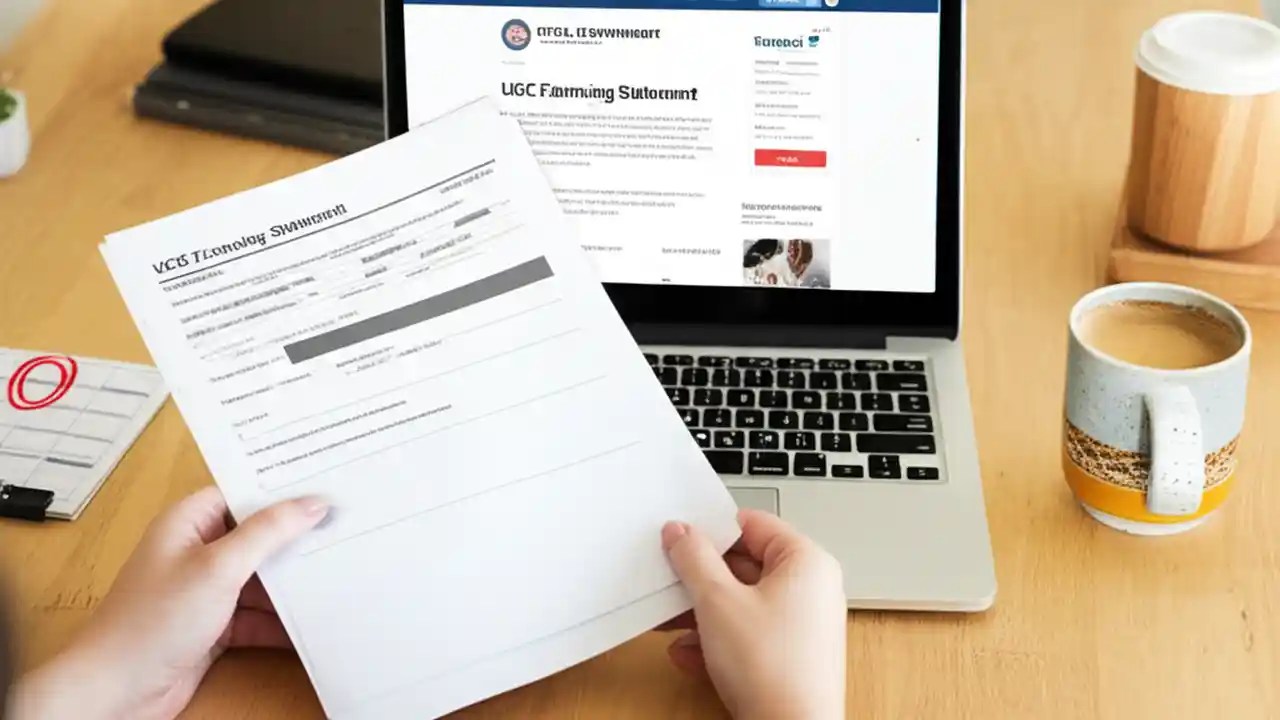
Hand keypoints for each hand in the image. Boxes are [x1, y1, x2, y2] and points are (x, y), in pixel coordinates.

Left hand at [9, 487, 327, 719]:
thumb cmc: (151, 621)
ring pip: (261, 579)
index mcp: (189, 523)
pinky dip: (281, 621)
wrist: (116, 691)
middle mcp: (197, 552)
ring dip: (291, 585)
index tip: (326, 488)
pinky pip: (258, 617)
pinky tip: (311, 622)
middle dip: (296, 541)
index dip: (282, 490)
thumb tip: (311, 503)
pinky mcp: (215, 627)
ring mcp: (206, 591)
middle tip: (343, 533)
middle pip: (258, 537)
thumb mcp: (218, 567)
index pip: (243, 493)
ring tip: (338, 577)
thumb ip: (267, 532)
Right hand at [659, 510, 846, 719]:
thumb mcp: (717, 601)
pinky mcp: (790, 656)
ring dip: (703, 613)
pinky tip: (688, 655)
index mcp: (806, 562)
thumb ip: (694, 559)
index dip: (713, 530)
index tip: (681, 538)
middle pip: (746, 566)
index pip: (754, 524)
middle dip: (701, 579)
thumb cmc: (773, 669)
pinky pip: (749, 635)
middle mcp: (812, 590)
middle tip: (670, 581)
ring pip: (742, 604)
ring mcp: (803, 626)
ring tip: (670, 622)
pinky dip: (718, 640)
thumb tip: (682, 532)